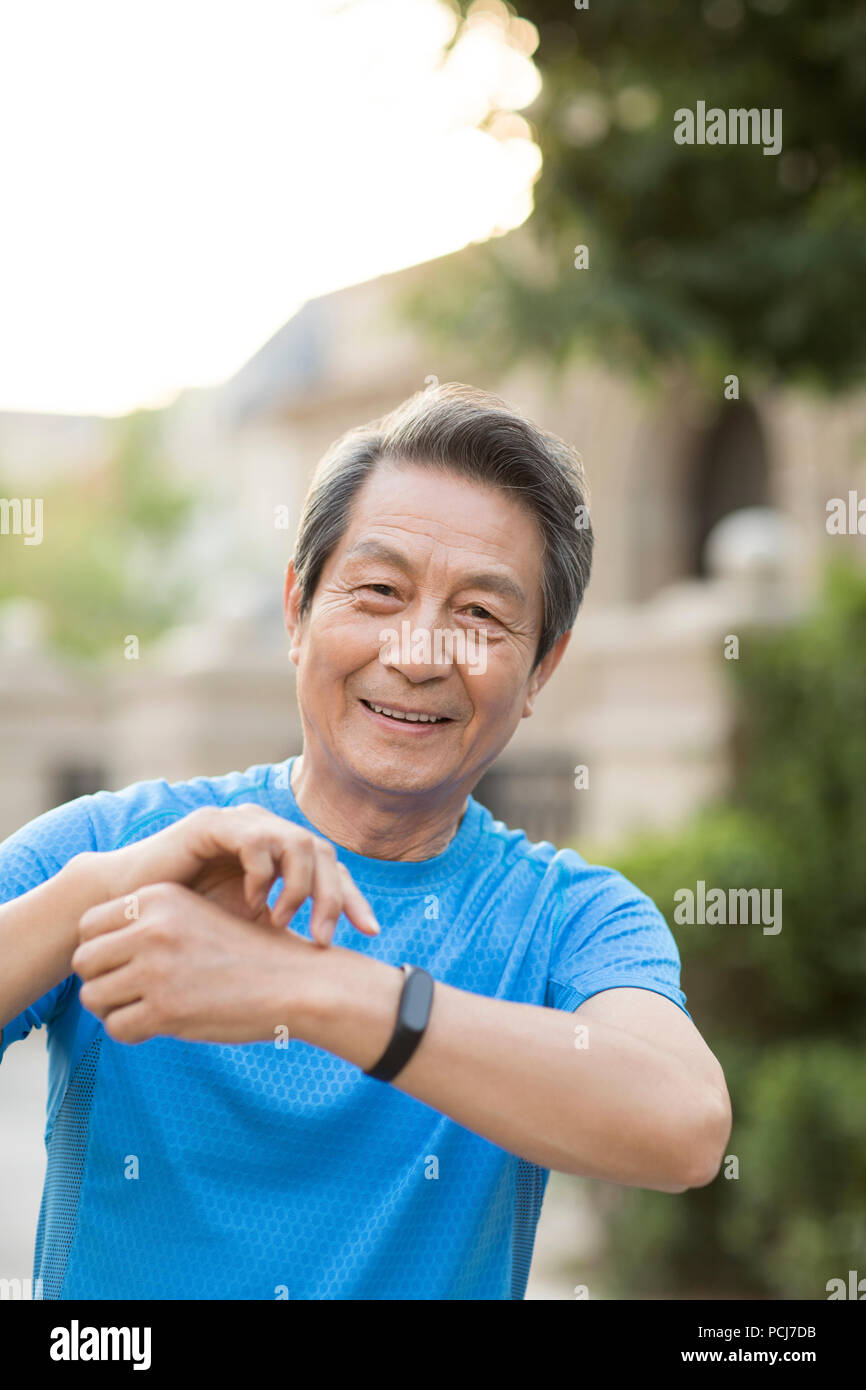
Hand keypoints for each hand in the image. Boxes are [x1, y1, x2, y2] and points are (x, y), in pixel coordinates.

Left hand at [72, 881, 319, 1043]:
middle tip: (129, 992)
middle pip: (84, 959)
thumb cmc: (249, 953)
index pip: (89, 923)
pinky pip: (117, 1027)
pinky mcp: (166, 1009)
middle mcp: (153, 927)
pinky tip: (160, 1025)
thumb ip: (152, 924)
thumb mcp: (198, 917)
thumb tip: (94, 949)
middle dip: (100, 979)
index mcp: (161, 897)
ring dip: (113, 1008)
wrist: (298, 982)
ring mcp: (157, 968)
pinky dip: (133, 1031)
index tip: (122, 963)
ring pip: (93, 996)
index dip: (99, 948)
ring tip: (145, 1009)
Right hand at [81, 803, 378, 945]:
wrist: (124, 908)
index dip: (353, 898)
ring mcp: (241, 823)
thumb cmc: (185, 922)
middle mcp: (266, 830)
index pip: (331, 868)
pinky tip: (253, 904)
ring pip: (297, 842)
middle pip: (323, 852)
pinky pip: (255, 840)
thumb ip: (281, 929)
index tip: (371, 934)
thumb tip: (328, 967)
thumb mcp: (245, 927)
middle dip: (333, 896)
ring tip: (282, 922)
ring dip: (297, 886)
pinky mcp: (212, 825)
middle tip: (324, 937)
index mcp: (280, 852)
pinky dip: (262, 873)